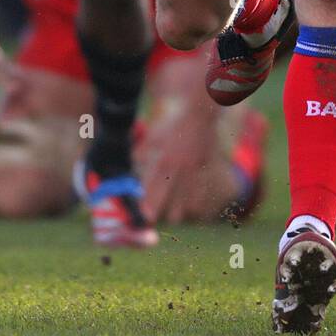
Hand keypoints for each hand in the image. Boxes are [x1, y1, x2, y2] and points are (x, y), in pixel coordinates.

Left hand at [138, 52, 228, 223]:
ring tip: (174, 218)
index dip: (148, 200)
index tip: (143, 214)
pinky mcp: (204, 166)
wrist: (200, 115)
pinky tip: (193, 208)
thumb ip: (144, 149)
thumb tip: (131, 160)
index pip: (154, 185)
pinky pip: (200, 187)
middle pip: (170, 194)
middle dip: (161, 208)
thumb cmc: (175, 124)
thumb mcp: (156, 134)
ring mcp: (193, 168)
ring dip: (180, 208)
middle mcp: (179, 167)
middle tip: (154, 220)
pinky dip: (196, 198)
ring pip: (187, 194)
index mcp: (165, 158)